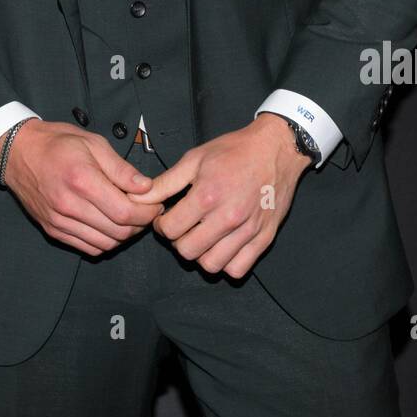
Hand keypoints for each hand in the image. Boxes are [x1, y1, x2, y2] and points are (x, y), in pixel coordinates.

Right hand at [0, 120, 165, 255]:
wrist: (18, 152)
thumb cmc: (57, 142)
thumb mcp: (93, 143)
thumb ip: (121, 168)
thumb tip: (146, 187)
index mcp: (82, 179)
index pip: (125, 212)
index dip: (147, 213)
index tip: (155, 205)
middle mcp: (69, 205)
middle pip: (118, 232)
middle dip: (140, 225)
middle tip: (146, 211)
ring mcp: (59, 221)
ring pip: (105, 244)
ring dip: (124, 235)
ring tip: (129, 218)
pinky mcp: (53, 230)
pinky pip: (88, 248)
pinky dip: (105, 242)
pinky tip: (109, 225)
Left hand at [131, 114, 312, 278]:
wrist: (276, 148)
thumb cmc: (235, 150)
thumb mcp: (195, 158)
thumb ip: (166, 182)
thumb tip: (140, 197)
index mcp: (207, 194)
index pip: (170, 229)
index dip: (161, 225)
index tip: (166, 218)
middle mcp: (228, 216)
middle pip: (187, 251)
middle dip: (178, 241)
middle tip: (182, 228)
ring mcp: (248, 230)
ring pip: (211, 265)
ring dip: (200, 255)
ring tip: (202, 237)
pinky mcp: (264, 238)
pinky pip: (238, 269)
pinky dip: (226, 264)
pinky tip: (222, 246)